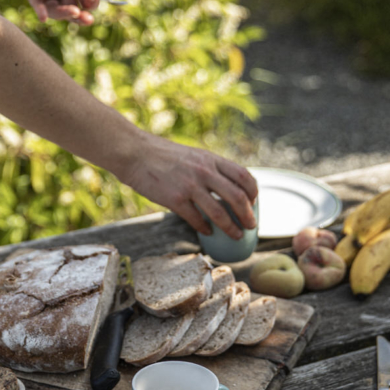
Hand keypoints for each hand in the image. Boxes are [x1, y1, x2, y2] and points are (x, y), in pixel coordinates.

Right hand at [123, 134, 258, 238]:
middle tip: (251, 226)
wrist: (135, 153)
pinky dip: (205, 228)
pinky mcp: (175, 199)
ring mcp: (190, 186)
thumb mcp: (193, 155)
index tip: (254, 202)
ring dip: (231, 228)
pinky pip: (196, 219)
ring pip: (219, 212)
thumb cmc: (163, 155)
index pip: (243, 175)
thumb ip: (209, 168)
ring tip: (236, 236)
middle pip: (237, 197)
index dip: (253, 191)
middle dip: (248, 215)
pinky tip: (207, 232)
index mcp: (211, 159)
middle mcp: (204, 171)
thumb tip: (225, 187)